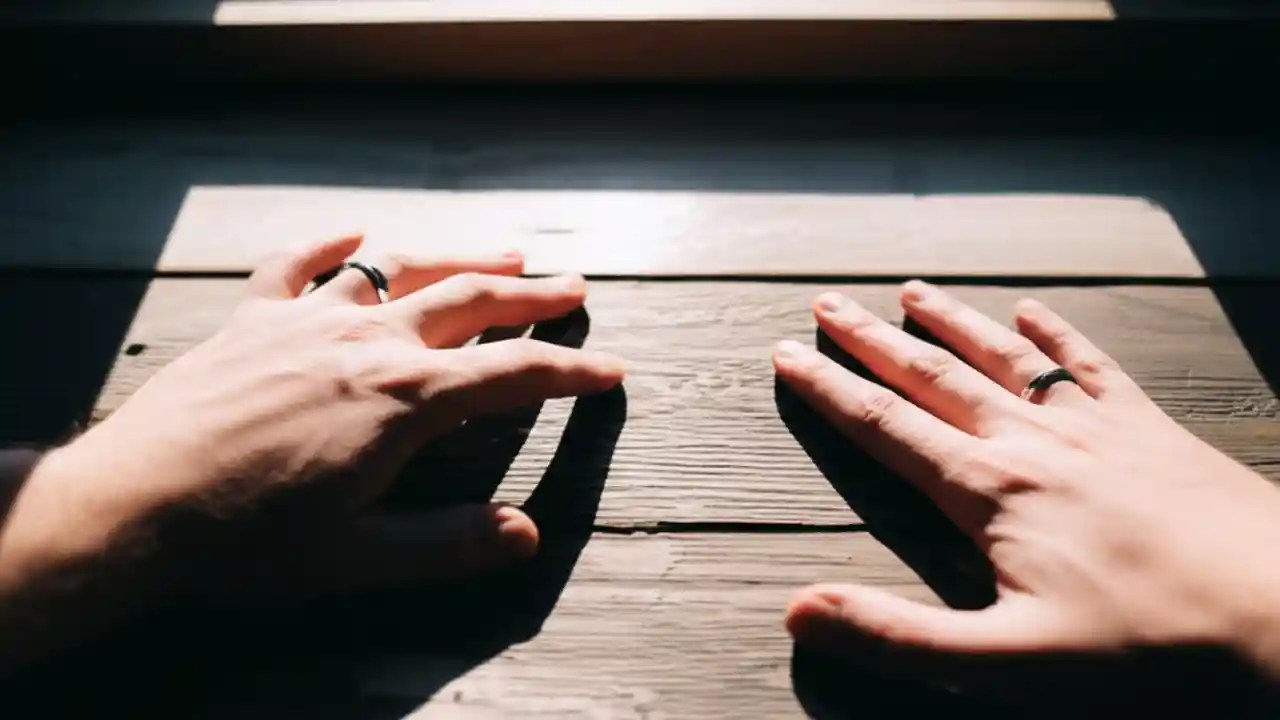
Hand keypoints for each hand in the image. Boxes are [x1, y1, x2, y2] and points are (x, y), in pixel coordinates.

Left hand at [0, 235, 622, 663]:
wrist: (135, 502)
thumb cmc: (248, 539)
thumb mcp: (358, 559)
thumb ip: (449, 546)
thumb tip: (526, 533)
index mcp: (405, 400)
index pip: (512, 374)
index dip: (571, 371)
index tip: (612, 370)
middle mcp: (367, 342)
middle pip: (469, 303)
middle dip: (531, 296)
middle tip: (573, 286)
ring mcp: (308, 321)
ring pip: (402, 271)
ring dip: (458, 259)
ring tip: (503, 251)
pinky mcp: (253, 319)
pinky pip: (299, 265)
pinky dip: (330, 246)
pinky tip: (355, 235)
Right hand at [773, 282, 1279, 704]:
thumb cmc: (1145, 646)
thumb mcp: (1005, 663)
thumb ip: (896, 636)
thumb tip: (799, 612)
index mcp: (989, 490)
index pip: (885, 427)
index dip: (829, 391)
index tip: (786, 357)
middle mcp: (1032, 441)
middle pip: (932, 376)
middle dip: (872, 340)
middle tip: (828, 304)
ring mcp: (1094, 426)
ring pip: (1003, 358)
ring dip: (951, 323)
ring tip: (911, 290)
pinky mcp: (1149, 427)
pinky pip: (1089, 364)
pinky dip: (1056, 333)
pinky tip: (1034, 310)